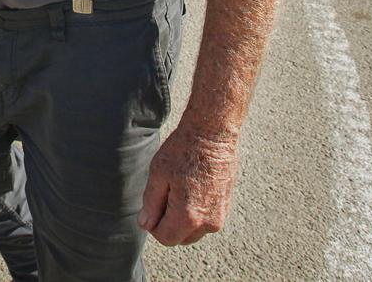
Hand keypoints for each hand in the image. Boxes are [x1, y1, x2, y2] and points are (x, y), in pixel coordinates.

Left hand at [137, 124, 238, 245]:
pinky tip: (192, 187)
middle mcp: (208, 222)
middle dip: (168, 223)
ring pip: (194, 230)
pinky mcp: (226, 206)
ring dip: (183, 219)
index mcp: (188, 216)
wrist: (213, 133)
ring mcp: (220, 215)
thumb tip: (145, 224)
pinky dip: (196, 211)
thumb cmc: (184, 150)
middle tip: (165, 193)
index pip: (165, 238)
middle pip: (180, 238)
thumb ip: (151, 203)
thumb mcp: (158, 174)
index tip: (152, 205)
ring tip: (180, 188)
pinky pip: (206, 220)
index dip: (153, 224)